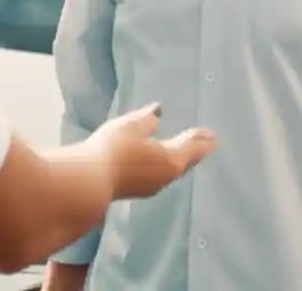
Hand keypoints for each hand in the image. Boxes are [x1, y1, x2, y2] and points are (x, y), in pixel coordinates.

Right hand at [87, 103, 216, 199]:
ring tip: (183, 153)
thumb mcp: (132, 125)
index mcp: (171, 160)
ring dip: (179, 161)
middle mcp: (165, 177)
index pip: (192, 147)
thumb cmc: (115, 150)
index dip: (202, 139)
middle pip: (185, 162)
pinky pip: (157, 177)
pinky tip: (155, 165)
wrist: (88, 183)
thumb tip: (159, 111)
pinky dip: (163, 167)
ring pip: (171, 172)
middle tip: (206, 144)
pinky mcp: (134, 191)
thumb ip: (148, 118)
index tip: (213, 136)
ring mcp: (149, 187)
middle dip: (195, 152)